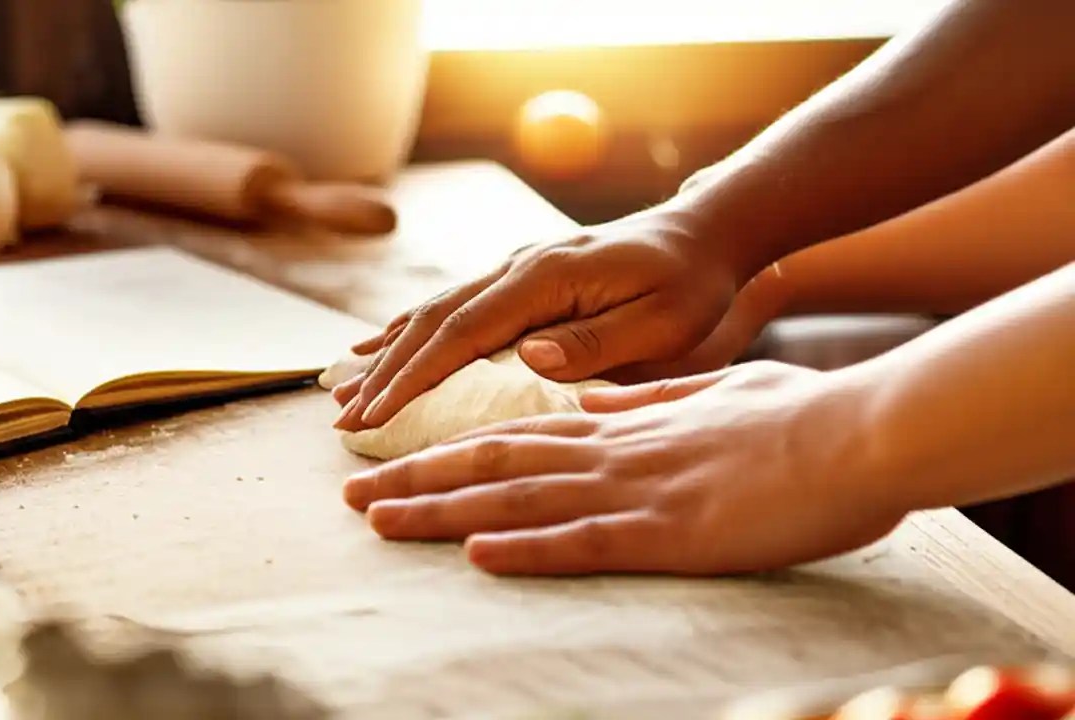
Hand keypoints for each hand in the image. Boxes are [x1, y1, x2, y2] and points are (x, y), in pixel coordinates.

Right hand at [328, 262, 789, 406]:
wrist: (705, 234)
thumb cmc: (692, 285)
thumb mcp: (664, 322)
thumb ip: (598, 342)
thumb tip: (529, 358)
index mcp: (546, 280)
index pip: (462, 335)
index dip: (412, 378)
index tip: (373, 417)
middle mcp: (517, 267)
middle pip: (433, 323)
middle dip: (385, 373)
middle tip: (343, 420)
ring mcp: (514, 268)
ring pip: (433, 311)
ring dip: (388, 352)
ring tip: (344, 391)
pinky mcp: (520, 277)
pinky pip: (452, 304)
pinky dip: (411, 328)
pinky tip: (382, 344)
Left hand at [341, 361, 903, 575]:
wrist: (858, 430)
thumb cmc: (796, 417)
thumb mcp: (710, 394)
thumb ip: (648, 399)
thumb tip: (596, 401)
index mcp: (622, 428)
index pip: (516, 437)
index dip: (449, 449)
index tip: (398, 459)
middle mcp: (612, 454)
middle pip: (495, 465)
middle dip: (417, 480)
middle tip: (352, 494)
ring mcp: (637, 491)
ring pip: (518, 500)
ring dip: (443, 511)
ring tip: (378, 519)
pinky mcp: (670, 531)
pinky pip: (585, 542)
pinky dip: (526, 549)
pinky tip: (476, 554)